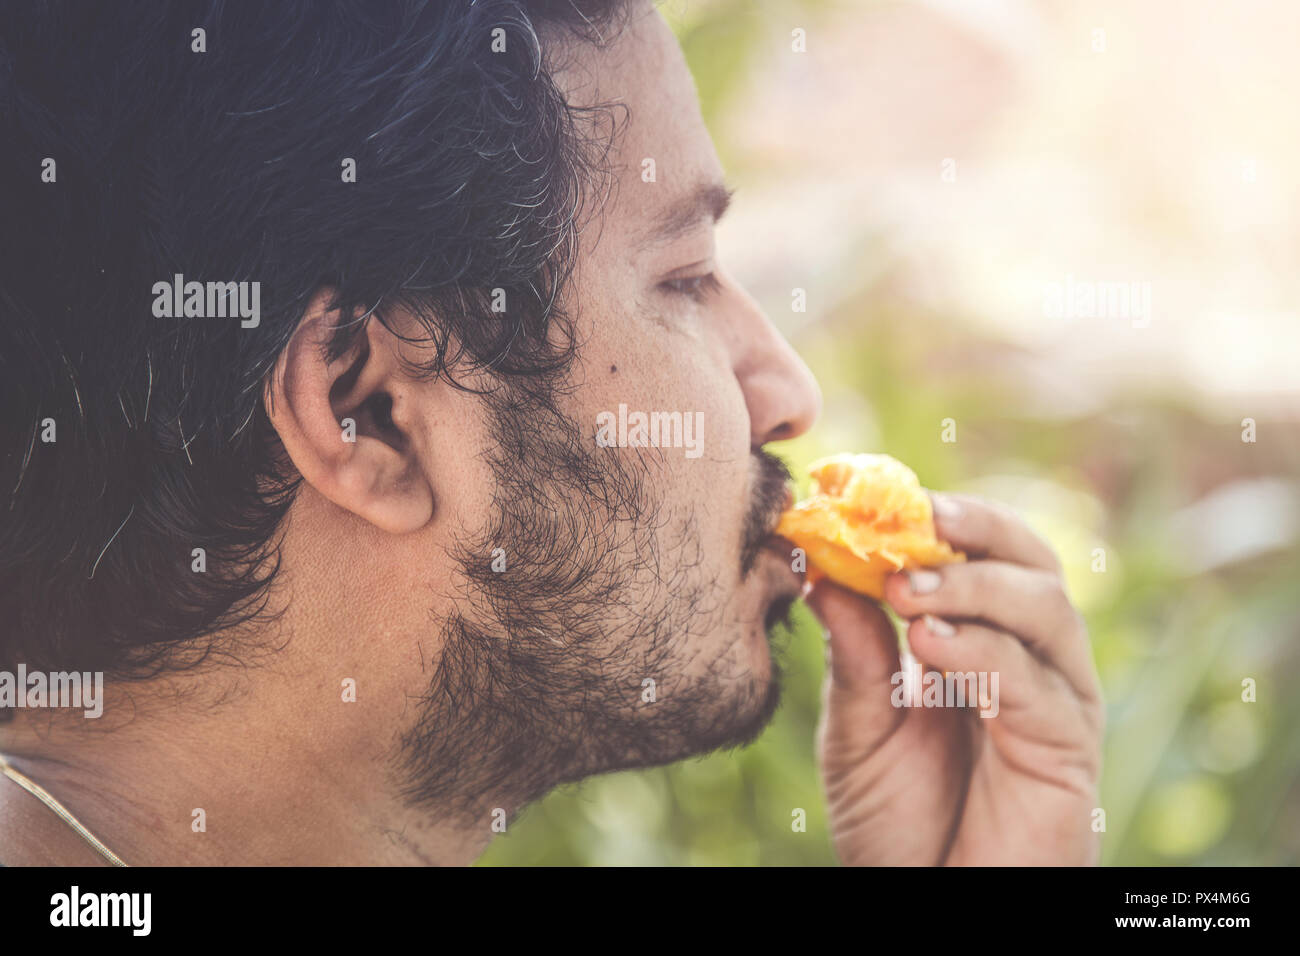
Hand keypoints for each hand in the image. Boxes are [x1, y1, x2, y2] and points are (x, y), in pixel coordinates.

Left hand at [805, 493, 1103, 864]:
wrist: (925, 904)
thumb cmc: (898, 821)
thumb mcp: (857, 725)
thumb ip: (853, 652)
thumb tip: (820, 569)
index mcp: (983, 642)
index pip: (979, 554)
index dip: (937, 518)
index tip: (873, 494)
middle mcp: (1031, 661)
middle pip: (1033, 562)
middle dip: (976, 530)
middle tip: (912, 520)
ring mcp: (1057, 702)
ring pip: (1046, 609)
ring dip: (974, 587)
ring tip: (905, 592)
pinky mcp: (1070, 751)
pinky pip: (1038, 684)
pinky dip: (986, 653)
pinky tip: (932, 644)